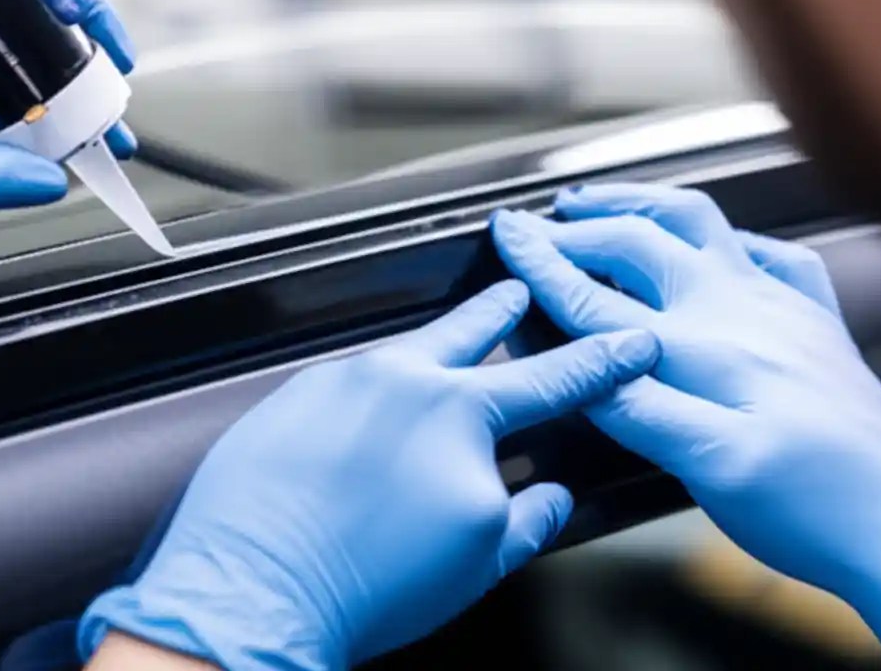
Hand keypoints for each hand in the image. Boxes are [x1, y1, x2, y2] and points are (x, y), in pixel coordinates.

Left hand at [77, 281, 658, 668]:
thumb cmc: (369, 582)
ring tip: (444, 350)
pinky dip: (368, 391)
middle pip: (466, 329)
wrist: (255, 589)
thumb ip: (526, 516)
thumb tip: (551, 496)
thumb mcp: (477, 558)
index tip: (625, 343)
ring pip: (399, 352)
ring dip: (428, 349)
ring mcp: (337, 382)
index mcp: (459, 411)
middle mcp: (398, 379)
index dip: (597, 362)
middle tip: (518, 291)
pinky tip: (367, 413)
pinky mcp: (288, 398)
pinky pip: (344, 381)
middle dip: (499, 309)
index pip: (549, 379)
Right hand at [493, 184, 880, 655]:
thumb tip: (582, 368)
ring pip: (700, 227)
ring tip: (602, 203)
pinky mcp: (813, 324)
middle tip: (535, 221)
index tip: (506, 235)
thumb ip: (639, 408)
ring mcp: (781, 310)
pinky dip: (727, 239)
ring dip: (641, 207)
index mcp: (702, 348)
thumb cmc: (818, 504)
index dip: (542, 263)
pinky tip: (719, 247)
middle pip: (640, 243)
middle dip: (578, 225)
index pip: (597, 295)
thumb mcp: (713, 467)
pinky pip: (768, 255)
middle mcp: (740, 312)